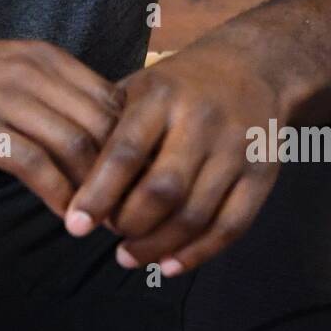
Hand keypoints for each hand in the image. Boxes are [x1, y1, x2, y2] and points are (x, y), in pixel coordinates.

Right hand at [0, 33, 124, 217]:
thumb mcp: (10, 70)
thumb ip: (52, 93)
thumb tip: (97, 131)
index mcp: (47, 59)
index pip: (114, 102)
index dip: (135, 145)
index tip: (141, 181)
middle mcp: (33, 73)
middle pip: (103, 126)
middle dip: (124, 173)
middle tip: (132, 210)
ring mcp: (5, 98)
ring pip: (75, 146)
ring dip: (95, 191)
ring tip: (103, 221)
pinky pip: (35, 165)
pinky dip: (59, 195)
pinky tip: (65, 216)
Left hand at [62, 42, 283, 275]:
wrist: (255, 64)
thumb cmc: (181, 83)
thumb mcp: (141, 86)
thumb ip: (108, 126)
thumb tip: (66, 179)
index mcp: (162, 96)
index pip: (125, 152)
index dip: (98, 193)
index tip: (75, 225)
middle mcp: (202, 121)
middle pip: (162, 190)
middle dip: (129, 223)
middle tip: (108, 234)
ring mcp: (237, 149)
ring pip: (195, 214)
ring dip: (157, 245)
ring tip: (128, 256)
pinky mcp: (264, 174)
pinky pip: (230, 226)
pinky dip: (198, 254)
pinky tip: (168, 265)